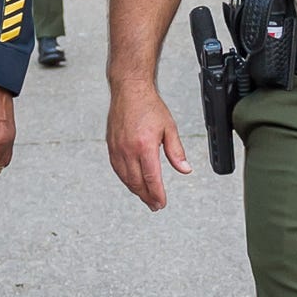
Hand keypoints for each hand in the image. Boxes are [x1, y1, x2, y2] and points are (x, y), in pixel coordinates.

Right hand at [106, 80, 190, 210]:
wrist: (129, 90)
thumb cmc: (149, 106)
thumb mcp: (169, 128)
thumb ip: (176, 152)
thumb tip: (185, 169)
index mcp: (144, 145)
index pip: (151, 178)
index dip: (157, 194)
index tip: (161, 203)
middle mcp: (128, 149)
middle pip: (137, 182)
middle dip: (147, 197)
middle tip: (155, 205)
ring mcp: (117, 148)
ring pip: (125, 178)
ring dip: (136, 191)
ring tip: (146, 198)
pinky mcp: (111, 146)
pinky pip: (117, 169)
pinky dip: (126, 180)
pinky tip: (132, 183)